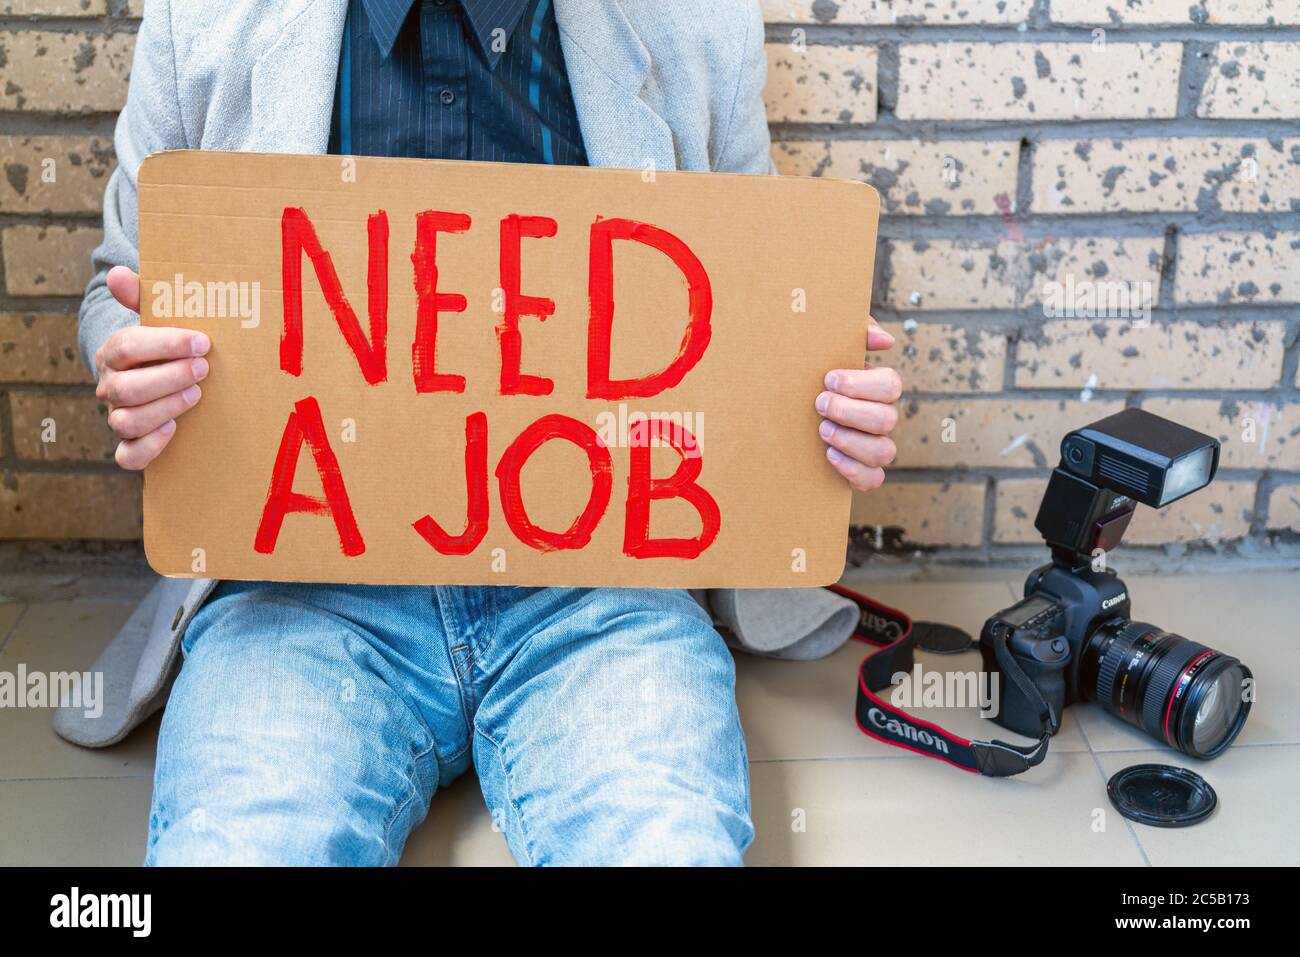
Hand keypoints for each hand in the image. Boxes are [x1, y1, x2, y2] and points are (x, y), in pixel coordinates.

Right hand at [95, 265, 209, 469]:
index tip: (202, 341)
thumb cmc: (164, 347)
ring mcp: (118, 416)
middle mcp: (110, 386)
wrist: (160, 378)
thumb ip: (142, 297)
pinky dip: (149, 446)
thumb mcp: (157, 319)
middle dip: (169, 377)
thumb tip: (117, 273)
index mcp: (113, 353)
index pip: (128, 347)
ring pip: (126, 420)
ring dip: (164, 407)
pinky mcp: (130, 444)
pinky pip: (127, 456)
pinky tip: (173, 429)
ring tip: (196, 394)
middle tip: (203, 369)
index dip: (164, 344)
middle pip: (126, 388)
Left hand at [817, 318, 900, 490]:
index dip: (861, 384)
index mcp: (876, 386)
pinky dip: (854, 471)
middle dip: (850, 412)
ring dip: (852, 441)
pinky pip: (873, 479)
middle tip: (819, 404)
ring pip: (885, 452)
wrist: (777, 408)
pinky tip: (830, 456)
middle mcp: (881, 417)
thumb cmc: (809, 371)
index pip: (891, 384)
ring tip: (822, 431)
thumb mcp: (825, 345)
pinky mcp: (860, 470)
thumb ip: (855, 332)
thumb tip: (885, 340)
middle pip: (887, 419)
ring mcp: (873, 445)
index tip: (828, 379)